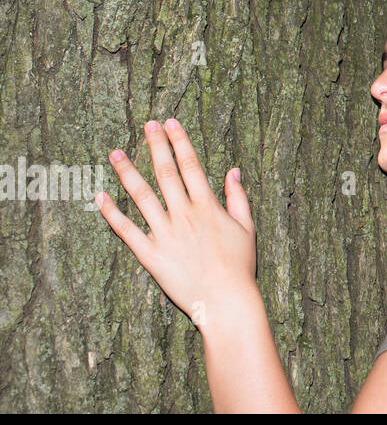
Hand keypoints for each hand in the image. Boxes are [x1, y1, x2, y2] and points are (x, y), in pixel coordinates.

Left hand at [97, 118, 256, 330]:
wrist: (226, 301)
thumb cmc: (239, 266)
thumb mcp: (247, 227)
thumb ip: (238, 197)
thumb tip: (233, 171)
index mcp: (208, 206)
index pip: (191, 165)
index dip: (180, 141)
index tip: (170, 123)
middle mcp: (185, 215)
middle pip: (165, 173)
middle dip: (156, 146)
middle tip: (146, 125)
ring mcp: (165, 234)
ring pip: (142, 196)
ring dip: (127, 172)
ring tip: (115, 153)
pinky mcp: (150, 256)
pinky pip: (126, 231)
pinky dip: (112, 213)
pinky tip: (100, 196)